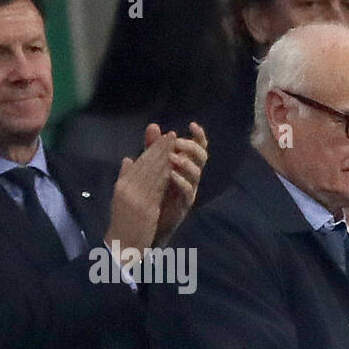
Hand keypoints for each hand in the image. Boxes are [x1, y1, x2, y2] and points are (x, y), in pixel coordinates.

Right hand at [105, 130, 175, 252]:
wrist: (122, 246)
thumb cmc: (124, 224)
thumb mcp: (122, 198)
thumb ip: (126, 178)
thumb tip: (128, 159)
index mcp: (122, 185)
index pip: (140, 163)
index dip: (152, 149)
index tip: (163, 137)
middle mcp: (126, 188)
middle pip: (146, 164)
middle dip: (160, 148)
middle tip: (172, 135)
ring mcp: (135, 197)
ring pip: (153, 173)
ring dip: (165, 157)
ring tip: (175, 144)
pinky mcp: (144, 208)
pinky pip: (157, 188)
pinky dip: (166, 175)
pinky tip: (175, 166)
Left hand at [153, 121, 208, 244]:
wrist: (147, 222)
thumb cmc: (152, 192)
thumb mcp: (151, 166)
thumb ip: (153, 147)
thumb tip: (154, 125)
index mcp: (185, 166)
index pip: (198, 148)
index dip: (198, 136)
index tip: (192, 125)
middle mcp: (191, 177)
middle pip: (202, 157)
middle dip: (191, 147)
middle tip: (177, 143)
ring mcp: (189, 190)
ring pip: (197, 173)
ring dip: (185, 163)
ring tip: (172, 157)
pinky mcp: (184, 205)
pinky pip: (188, 191)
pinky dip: (181, 181)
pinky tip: (171, 175)